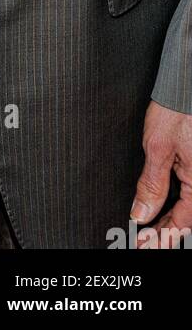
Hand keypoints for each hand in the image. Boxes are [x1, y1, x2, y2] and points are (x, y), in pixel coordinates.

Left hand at [130, 99, 191, 246]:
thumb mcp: (158, 147)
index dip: (162, 236)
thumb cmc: (177, 109)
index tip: (142, 243)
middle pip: (186, 217)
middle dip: (165, 232)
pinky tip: (161, 207)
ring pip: (188, 206)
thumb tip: (141, 212)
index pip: (183, 222)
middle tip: (143, 241)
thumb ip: (151, 184)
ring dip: (169, 220)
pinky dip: (174, 203)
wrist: (184, 86)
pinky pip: (188, 192)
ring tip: (149, 230)